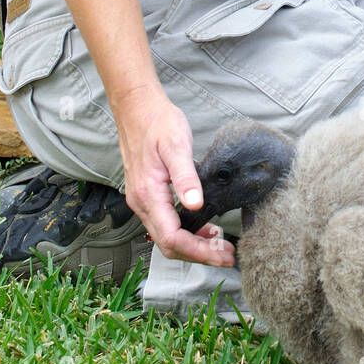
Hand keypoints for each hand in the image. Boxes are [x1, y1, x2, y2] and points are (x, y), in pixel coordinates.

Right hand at [113, 84, 235, 267]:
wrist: (136, 108)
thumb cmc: (157, 123)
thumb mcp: (176, 146)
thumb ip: (186, 177)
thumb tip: (196, 205)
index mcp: (149, 194)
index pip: (172, 238)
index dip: (199, 250)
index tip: (222, 253)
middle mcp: (142, 203)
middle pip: (169, 245)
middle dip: (199, 254)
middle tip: (227, 255)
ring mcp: (142, 201)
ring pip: (166, 238)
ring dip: (193, 246)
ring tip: (219, 245)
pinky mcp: (147, 196)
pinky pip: (164, 225)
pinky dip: (185, 233)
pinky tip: (203, 228)